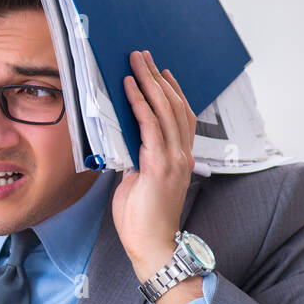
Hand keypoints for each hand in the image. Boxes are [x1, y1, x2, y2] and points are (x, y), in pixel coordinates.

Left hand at [111, 49, 197, 281]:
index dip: (172, 92)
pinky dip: (140, 103)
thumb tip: (123, 146)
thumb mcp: (137, 183)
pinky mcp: (160, 166)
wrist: (152, 246)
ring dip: (149, 82)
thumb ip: (135, 162)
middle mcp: (181, 155)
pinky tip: (130, 87)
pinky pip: (150, 126)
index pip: (180, 117)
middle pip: (174, 105)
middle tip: (144, 56)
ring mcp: (173, 159)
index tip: (161, 72)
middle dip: (158, 78)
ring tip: (137, 62)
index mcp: (179, 159)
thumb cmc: (143, 221)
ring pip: (165, 110)